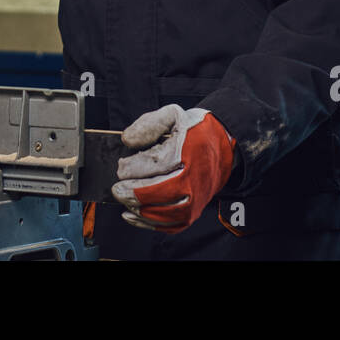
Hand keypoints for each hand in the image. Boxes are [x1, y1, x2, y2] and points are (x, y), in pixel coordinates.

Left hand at [111, 105, 235, 232]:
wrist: (221, 146)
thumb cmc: (194, 131)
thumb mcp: (172, 116)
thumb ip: (148, 124)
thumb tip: (128, 140)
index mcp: (189, 150)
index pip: (157, 163)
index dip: (134, 167)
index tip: (121, 167)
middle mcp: (195, 177)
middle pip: (162, 191)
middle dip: (135, 192)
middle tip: (117, 189)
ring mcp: (196, 198)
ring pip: (167, 212)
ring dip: (141, 210)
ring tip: (125, 202)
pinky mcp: (194, 211)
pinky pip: (172, 224)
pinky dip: (150, 224)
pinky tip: (133, 216)